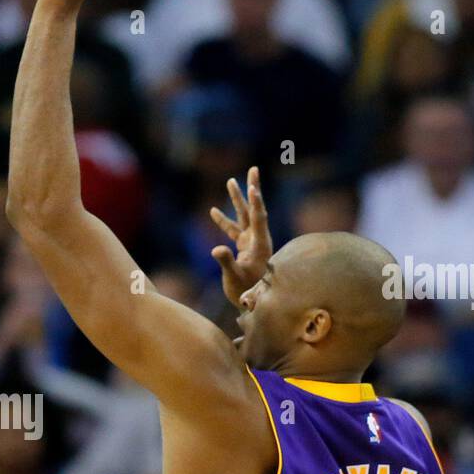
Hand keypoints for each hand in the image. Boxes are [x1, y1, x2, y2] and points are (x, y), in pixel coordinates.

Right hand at [210, 166, 273, 308]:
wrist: (252, 303)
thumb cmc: (245, 291)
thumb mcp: (234, 277)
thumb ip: (226, 262)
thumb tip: (216, 249)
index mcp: (259, 244)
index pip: (258, 218)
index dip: (256, 202)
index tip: (253, 187)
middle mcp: (257, 239)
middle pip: (254, 210)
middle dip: (252, 190)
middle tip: (254, 169)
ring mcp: (250, 242)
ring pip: (243, 216)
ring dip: (237, 199)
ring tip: (231, 181)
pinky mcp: (242, 247)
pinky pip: (232, 229)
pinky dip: (224, 220)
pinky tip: (213, 210)